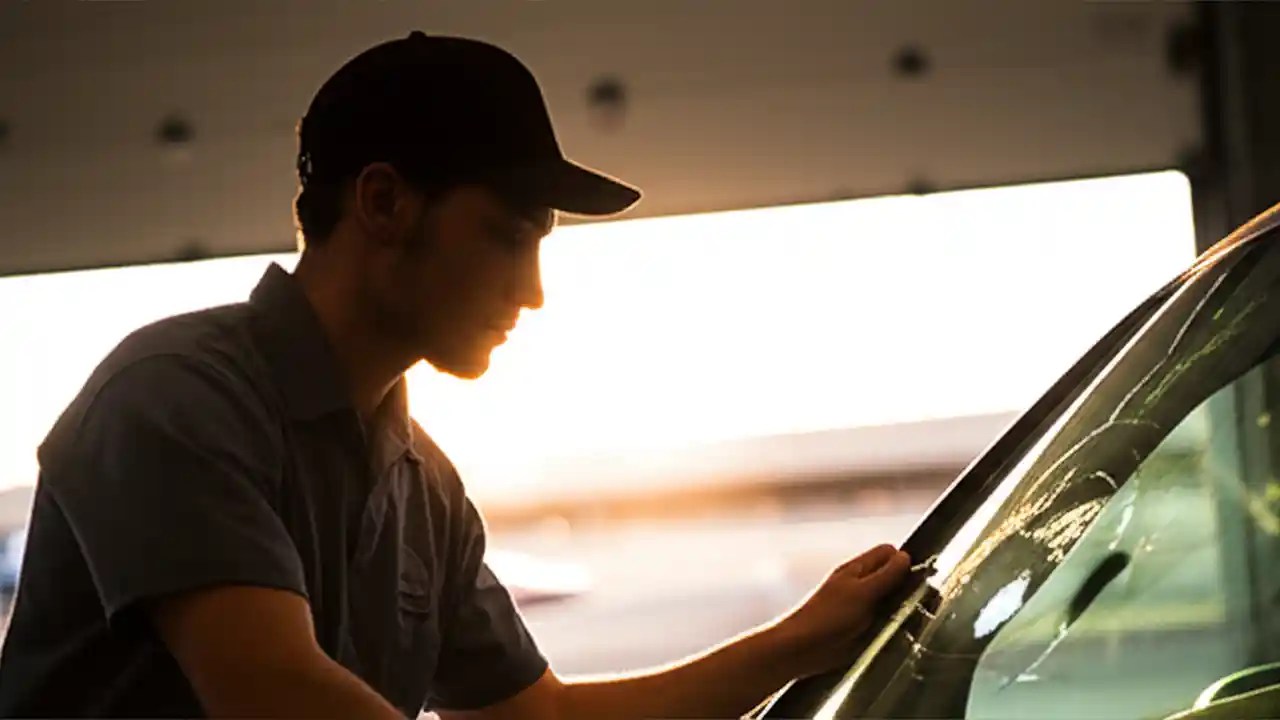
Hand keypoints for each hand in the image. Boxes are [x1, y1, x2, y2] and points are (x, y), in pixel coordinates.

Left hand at [770, 544, 911, 677]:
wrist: (802, 649)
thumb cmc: (826, 616)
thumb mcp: (861, 593)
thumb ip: (885, 576)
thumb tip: (906, 556)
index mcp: (856, 569)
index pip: (887, 552)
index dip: (904, 560)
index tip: (917, 577)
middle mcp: (860, 584)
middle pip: (892, 576)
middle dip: (907, 585)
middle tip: (920, 600)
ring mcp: (862, 606)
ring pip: (892, 600)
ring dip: (903, 607)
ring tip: (912, 617)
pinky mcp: (863, 628)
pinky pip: (886, 621)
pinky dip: (895, 624)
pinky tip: (903, 632)